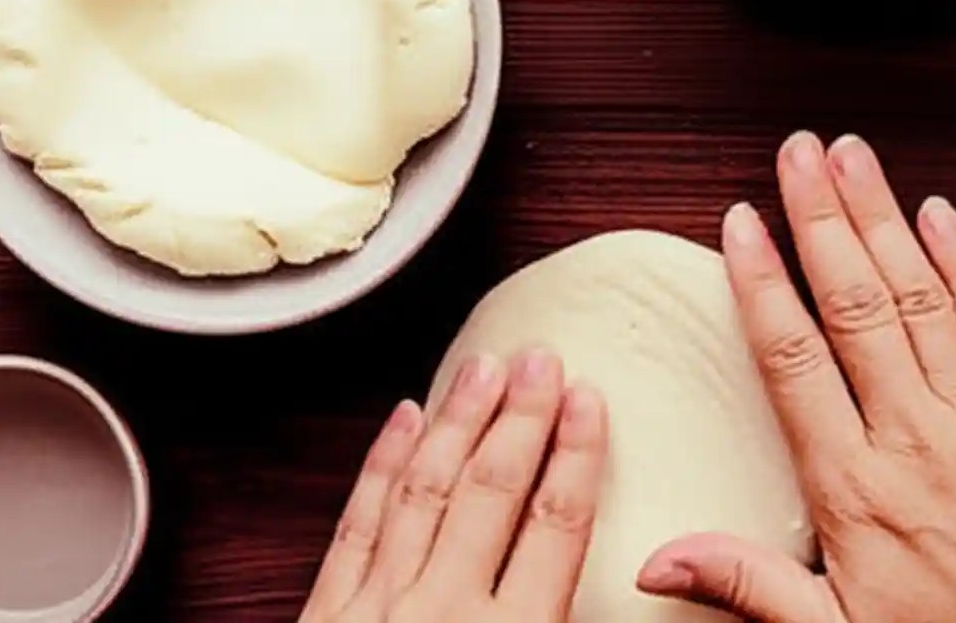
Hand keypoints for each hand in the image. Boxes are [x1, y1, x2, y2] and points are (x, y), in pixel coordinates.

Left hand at [300, 350, 607, 622]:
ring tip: (481, 369)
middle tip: (537, 359)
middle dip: (520, 417)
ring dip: (457, 423)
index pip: (558, 524)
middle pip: (492, 490)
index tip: (587, 398)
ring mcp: (380, 609)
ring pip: (425, 491)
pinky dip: (382, 466)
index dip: (577, 453)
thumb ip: (565, 620)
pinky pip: (357, 525)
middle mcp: (448, 612)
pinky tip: (403, 420)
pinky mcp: (327, 616)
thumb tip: (627, 582)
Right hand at [637, 133, 955, 622]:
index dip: (763, 283)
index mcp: (856, 485)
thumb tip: (659, 563)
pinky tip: (938, 214)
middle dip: (822, 218)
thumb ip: (745, 584)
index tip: (740, 225)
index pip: (795, 359)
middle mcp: (915, 435)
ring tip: (853, 157)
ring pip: (920, 296)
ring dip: (883, 219)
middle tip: (797, 153)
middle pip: (857, 303)